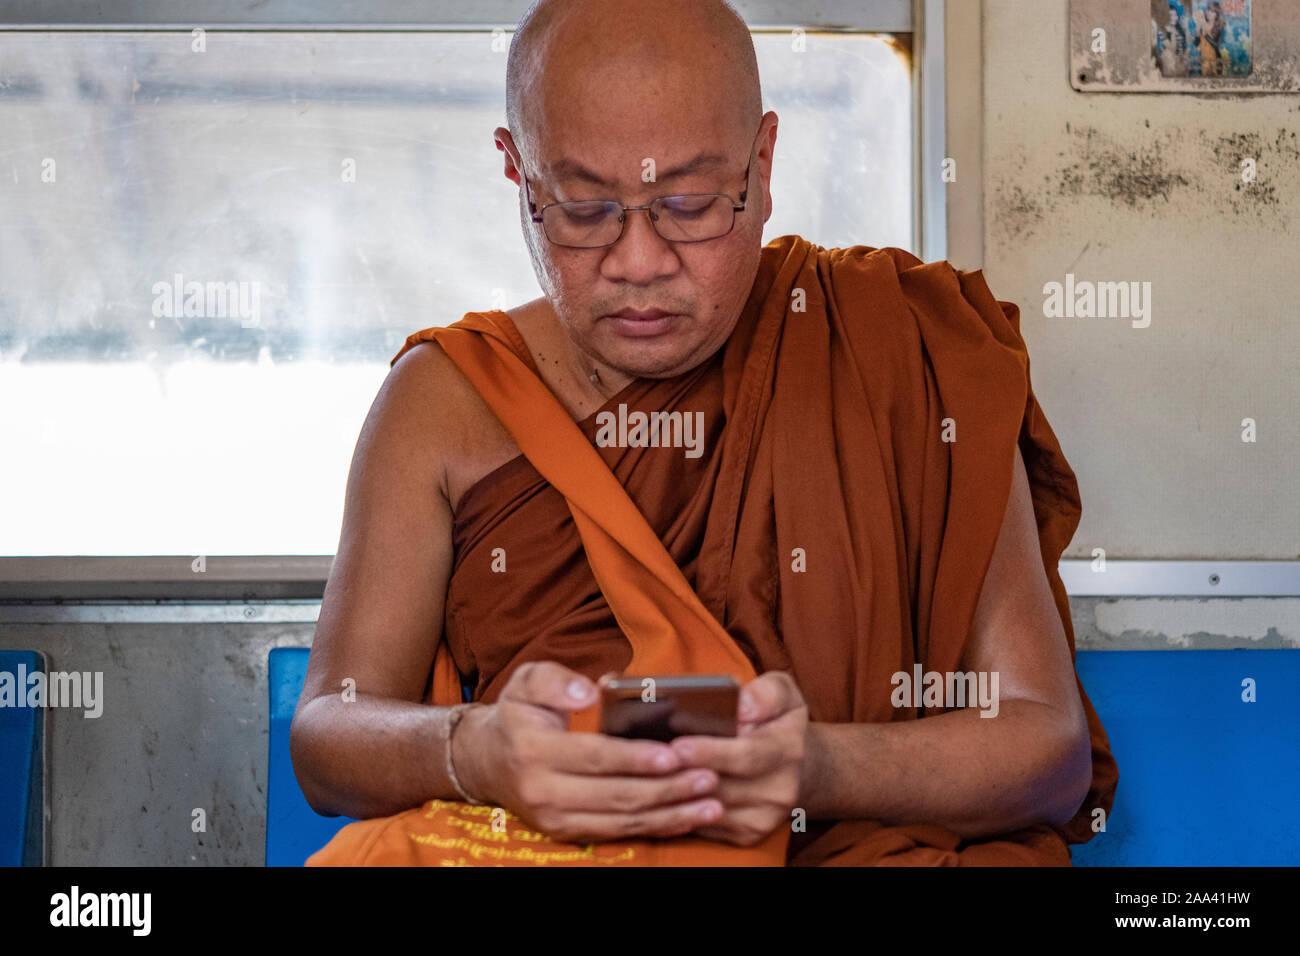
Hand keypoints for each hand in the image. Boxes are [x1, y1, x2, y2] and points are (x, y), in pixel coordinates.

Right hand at [454, 661, 725, 842]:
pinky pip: (619, 833)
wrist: (488, 760)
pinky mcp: (568, 833)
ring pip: (622, 821)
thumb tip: (590, 691)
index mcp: (534, 750)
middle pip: (616, 795)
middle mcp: (543, 791)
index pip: (594, 756)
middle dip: (667, 788)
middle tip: (708, 776)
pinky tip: (688, 816)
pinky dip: (658, 827)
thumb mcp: (527, 682)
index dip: (635, 758)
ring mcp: (555, 819)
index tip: (673, 754)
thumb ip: (557, 680)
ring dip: (671, 812)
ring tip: (711, 801)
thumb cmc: (520, 714)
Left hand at [666, 670, 807, 845]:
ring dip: (678, 793)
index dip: (710, 752)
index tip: (678, 745)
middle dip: (685, 774)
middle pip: (723, 786)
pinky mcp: (747, 834)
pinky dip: (681, 809)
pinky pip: (706, 825)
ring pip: (709, 809)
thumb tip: (742, 706)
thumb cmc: (780, 722)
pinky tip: (662, 789)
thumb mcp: (782, 694)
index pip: (747, 755)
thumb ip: (765, 693)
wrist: (801, 767)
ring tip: (650, 772)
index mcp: (788, 751)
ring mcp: (764, 816)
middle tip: (653, 760)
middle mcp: (780, 789)